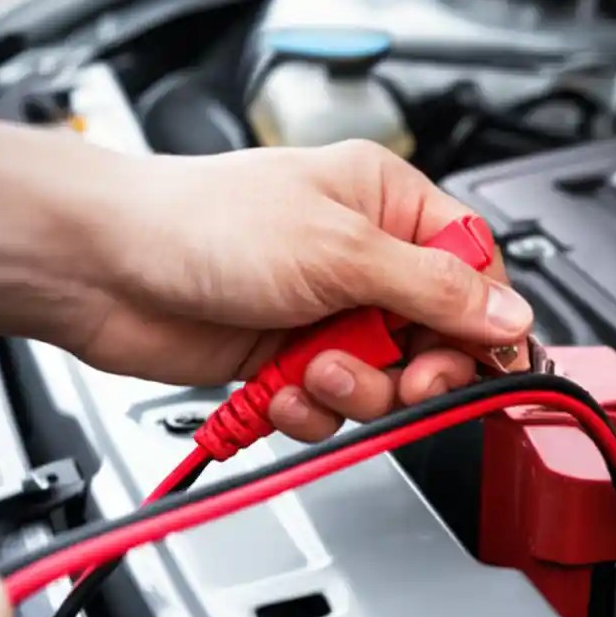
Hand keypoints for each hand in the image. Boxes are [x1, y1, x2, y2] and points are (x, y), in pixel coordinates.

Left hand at [0, 119, 533, 440]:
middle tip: (405, 376)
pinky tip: (282, 388)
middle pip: (439, 337)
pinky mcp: (293, 361)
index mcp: (389, 207)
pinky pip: (335, 408)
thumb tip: (510, 316)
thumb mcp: (343, 251)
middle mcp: (365, 261)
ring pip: (388, 381)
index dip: (486, 321)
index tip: (487, 359)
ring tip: (314, 367)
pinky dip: (311, 408)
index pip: (474, 270)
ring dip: (355, 389)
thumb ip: (436, 290)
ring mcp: (329, 314)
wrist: (104, 269)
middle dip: (417, 367)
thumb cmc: (204, 223)